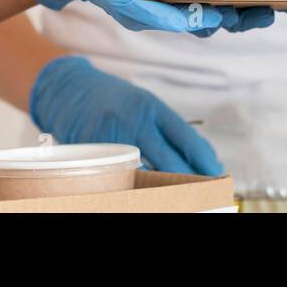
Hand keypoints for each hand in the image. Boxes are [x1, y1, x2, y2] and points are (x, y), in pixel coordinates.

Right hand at [30, 55, 222, 174]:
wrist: (69, 90)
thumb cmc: (115, 101)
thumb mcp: (146, 105)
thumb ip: (171, 129)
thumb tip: (204, 157)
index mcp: (152, 108)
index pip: (185, 137)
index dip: (203, 160)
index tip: (217, 173)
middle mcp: (133, 121)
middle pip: (168, 160)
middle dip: (189, 178)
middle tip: (203, 191)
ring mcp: (112, 138)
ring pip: (144, 172)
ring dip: (163, 187)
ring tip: (179, 195)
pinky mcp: (92, 152)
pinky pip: (118, 175)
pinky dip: (135, 186)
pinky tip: (146, 193)